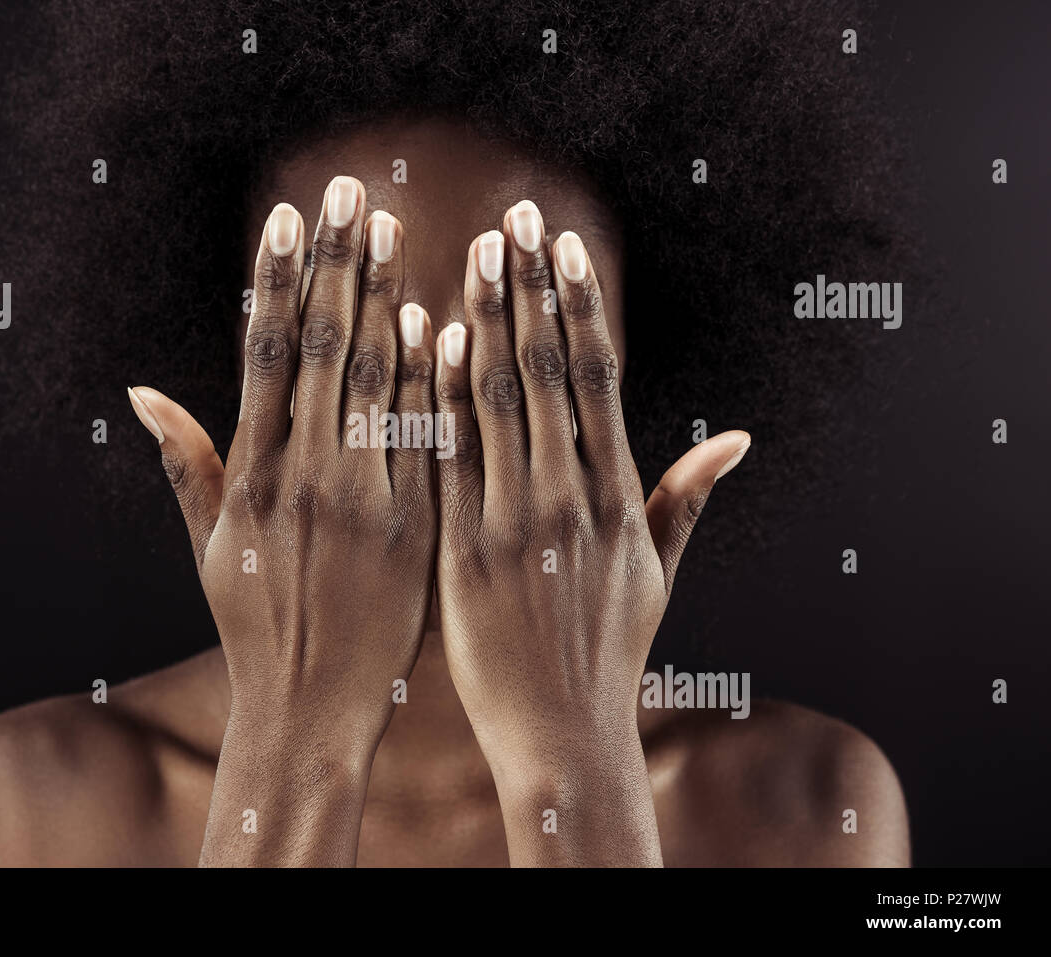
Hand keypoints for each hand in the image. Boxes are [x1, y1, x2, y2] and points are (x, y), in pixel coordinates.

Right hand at [128, 176, 437, 864]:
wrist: (308, 711)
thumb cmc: (255, 624)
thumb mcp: (208, 545)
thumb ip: (187, 462)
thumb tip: (140, 391)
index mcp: (251, 477)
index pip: (266, 358)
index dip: (279, 281)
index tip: (291, 218)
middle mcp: (304, 480)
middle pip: (323, 352)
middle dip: (337, 266)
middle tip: (352, 192)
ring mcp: (363, 505)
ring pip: (376, 385)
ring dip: (386, 301)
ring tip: (396, 231)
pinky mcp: (415, 532)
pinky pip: (427, 444)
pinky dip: (433, 382)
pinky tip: (442, 323)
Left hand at [432, 200, 750, 864]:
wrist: (563, 735)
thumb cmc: (610, 652)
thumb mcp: (656, 572)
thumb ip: (685, 498)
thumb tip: (735, 439)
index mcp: (618, 498)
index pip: (597, 380)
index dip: (580, 305)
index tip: (563, 244)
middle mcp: (569, 500)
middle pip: (547, 374)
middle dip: (529, 289)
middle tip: (511, 217)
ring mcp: (514, 524)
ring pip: (496, 403)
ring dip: (484, 322)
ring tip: (472, 255)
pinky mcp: (463, 553)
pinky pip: (447, 460)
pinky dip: (437, 396)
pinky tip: (425, 340)